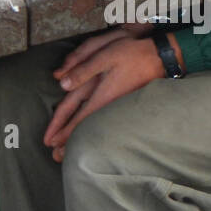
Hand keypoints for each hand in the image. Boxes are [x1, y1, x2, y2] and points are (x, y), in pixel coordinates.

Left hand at [42, 35, 163, 161]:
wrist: (160, 57)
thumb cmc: (132, 54)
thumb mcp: (105, 56)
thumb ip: (83, 69)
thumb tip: (61, 83)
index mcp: (102, 95)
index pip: (77, 118)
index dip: (62, 131)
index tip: (50, 142)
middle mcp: (108, 104)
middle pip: (84, 126)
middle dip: (68, 141)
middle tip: (55, 156)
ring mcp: (116, 104)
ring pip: (92, 125)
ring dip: (78, 138)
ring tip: (67, 151)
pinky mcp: (122, 101)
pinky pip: (100, 120)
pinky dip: (90, 129)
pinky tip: (87, 132)